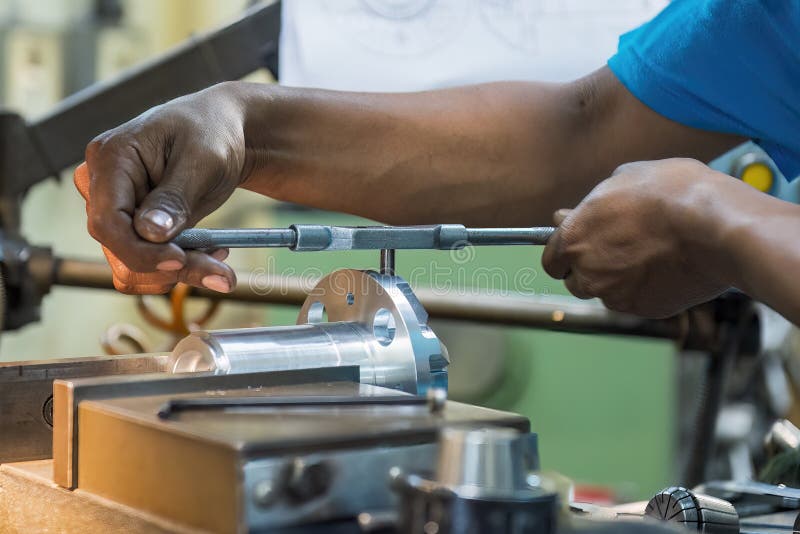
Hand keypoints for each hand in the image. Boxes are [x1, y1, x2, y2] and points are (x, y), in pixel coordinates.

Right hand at [74, 82, 253, 293]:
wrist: (221, 132)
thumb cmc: (211, 134)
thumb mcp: (202, 159)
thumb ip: (175, 197)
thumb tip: (150, 234)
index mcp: (111, 158)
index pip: (107, 221)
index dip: (140, 250)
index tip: (180, 260)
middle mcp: (101, 186)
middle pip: (119, 248)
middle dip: (169, 267)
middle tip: (221, 272)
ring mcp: (114, 210)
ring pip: (130, 266)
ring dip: (178, 273)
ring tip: (219, 258)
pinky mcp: (131, 229)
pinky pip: (144, 265)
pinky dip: (177, 269)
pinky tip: (208, 254)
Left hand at [542, 159, 733, 317]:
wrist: (716, 226)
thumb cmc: (671, 194)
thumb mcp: (623, 178)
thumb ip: (590, 204)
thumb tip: (571, 213)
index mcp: (573, 239)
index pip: (551, 261)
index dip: (565, 254)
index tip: (579, 247)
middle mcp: (587, 273)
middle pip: (576, 281)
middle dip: (590, 270)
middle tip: (618, 249)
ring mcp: (616, 295)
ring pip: (608, 293)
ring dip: (619, 281)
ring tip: (649, 256)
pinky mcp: (645, 310)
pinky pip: (638, 301)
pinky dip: (646, 290)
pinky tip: (666, 268)